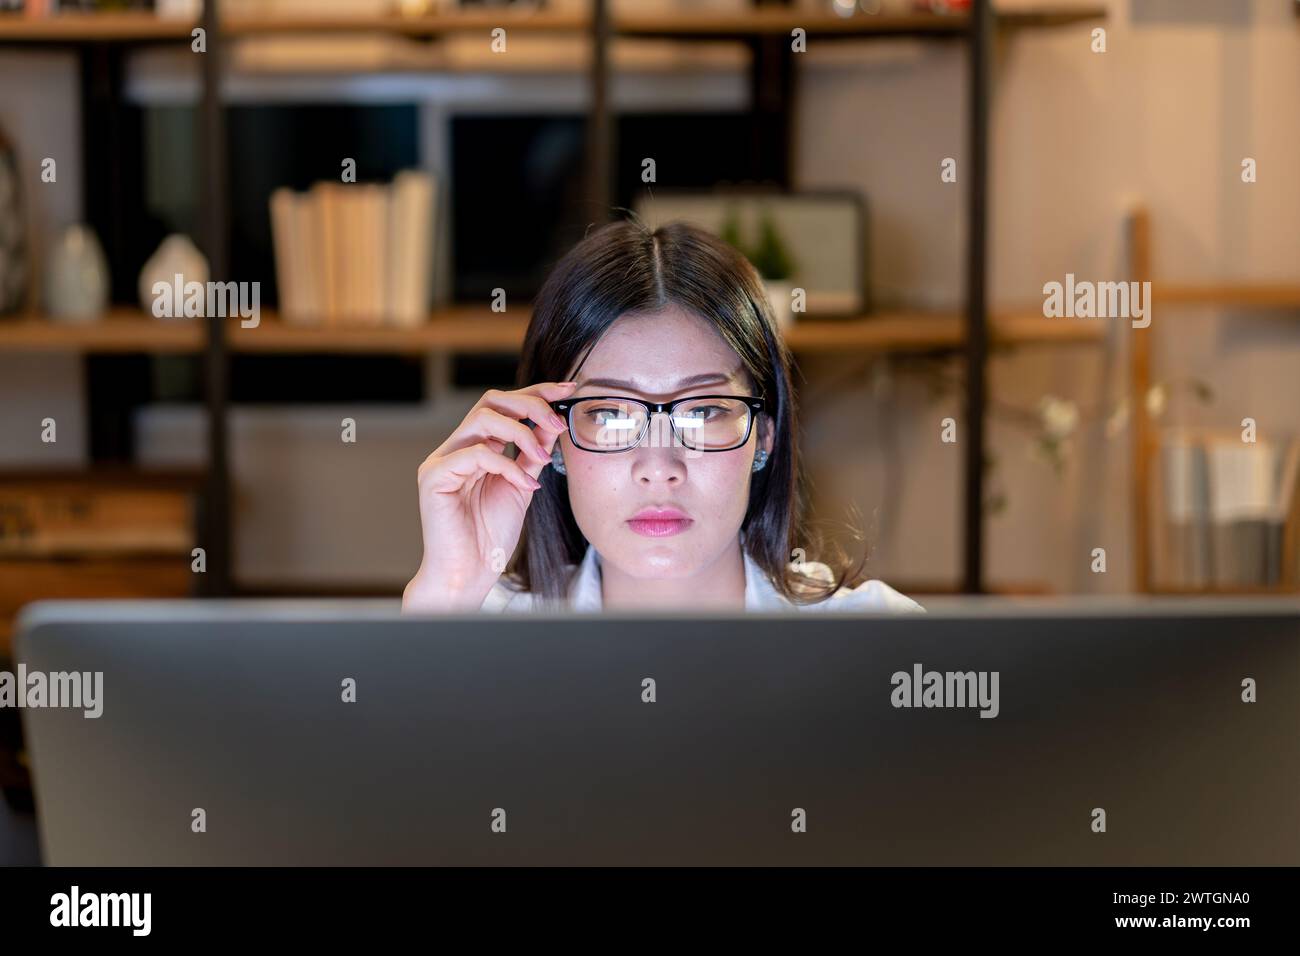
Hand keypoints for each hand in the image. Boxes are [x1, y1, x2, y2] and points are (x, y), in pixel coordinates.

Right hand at [402, 381, 575, 610]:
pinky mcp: (434, 477)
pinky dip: (507, 466)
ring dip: (521, 432)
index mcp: (476, 447)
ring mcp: (443, 460)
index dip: (536, 393)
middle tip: (557, 422)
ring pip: (482, 419)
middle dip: (530, 404)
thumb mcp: (522, 487)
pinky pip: (475, 455)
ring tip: (542, 457)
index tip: (568, 390)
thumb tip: (552, 424)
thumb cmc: (489, 535)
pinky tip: (526, 486)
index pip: (503, 405)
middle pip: (490, 401)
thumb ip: (532, 455)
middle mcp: (457, 448)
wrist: (469, 573)